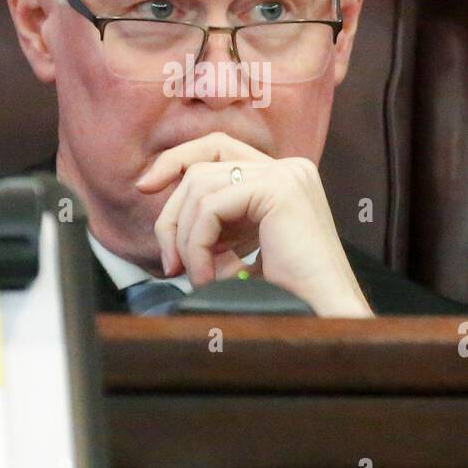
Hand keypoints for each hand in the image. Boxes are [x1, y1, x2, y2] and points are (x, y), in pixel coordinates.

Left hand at [135, 131, 373, 317]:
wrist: (322, 318)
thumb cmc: (287, 297)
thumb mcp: (244, 252)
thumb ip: (217, 228)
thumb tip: (168, 224)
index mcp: (283, 178)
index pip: (217, 148)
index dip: (176, 161)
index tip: (145, 186)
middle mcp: (288, 168)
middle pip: (201, 163)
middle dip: (172, 212)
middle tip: (169, 262)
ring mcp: (286, 174)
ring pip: (199, 185)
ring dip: (185, 238)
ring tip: (197, 277)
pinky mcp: (279, 188)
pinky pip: (210, 207)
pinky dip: (197, 244)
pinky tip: (207, 276)